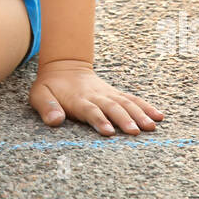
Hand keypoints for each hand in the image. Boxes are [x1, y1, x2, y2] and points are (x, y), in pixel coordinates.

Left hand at [29, 59, 164, 135]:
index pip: (90, 110)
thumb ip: (47, 107)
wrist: (64, 66)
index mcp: (78, 99)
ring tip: (151, 126)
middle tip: (136, 131)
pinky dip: (146, 107)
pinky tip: (159, 116)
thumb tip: (55, 121)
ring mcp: (108, 94)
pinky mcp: (115, 94)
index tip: (108, 131)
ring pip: (125, 103)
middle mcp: (96, 96)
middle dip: (124, 119)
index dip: (99, 120)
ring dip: (139, 114)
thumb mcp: (39, 95)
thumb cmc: (50, 86)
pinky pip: (132, 99)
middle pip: (112, 108)